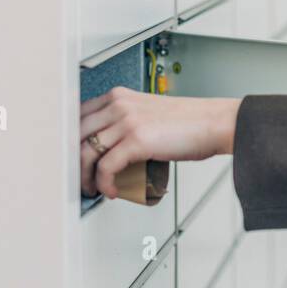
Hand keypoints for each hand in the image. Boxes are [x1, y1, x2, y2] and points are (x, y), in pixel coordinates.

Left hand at [79, 87, 240, 198]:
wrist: (215, 123)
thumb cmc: (190, 123)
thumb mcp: (149, 114)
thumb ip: (127, 123)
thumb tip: (111, 150)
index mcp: (120, 96)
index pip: (79, 117)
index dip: (71, 142)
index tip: (73, 159)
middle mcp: (119, 104)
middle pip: (75, 134)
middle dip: (71, 161)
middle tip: (78, 178)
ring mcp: (126, 121)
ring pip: (85, 152)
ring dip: (84, 177)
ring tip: (92, 189)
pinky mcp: (136, 140)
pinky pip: (106, 167)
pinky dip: (104, 183)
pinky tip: (111, 191)